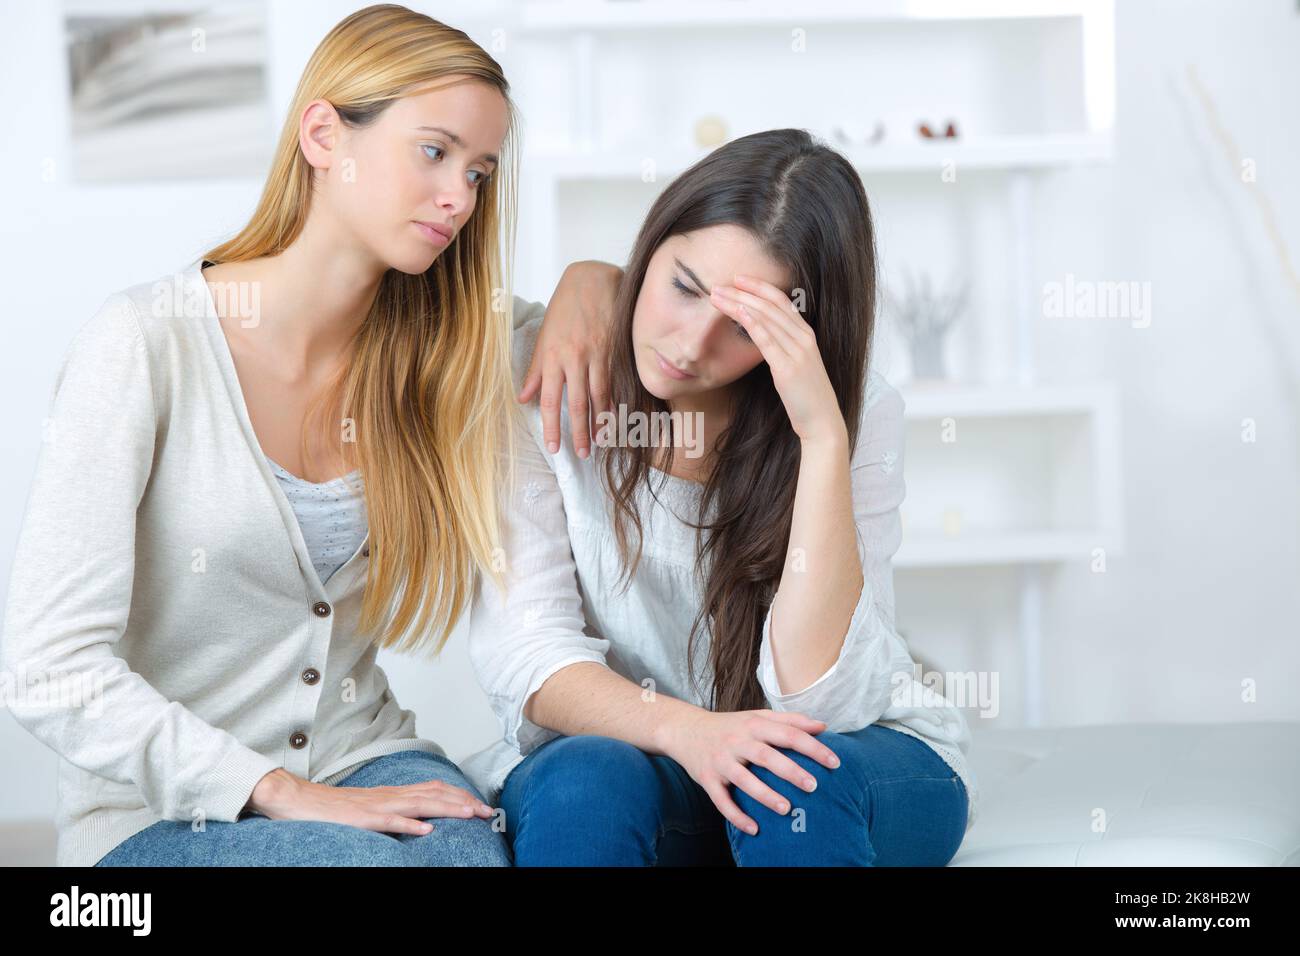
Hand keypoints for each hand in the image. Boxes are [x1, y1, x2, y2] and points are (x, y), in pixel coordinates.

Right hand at [246, 767, 494, 835]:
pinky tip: (425, 831)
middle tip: (486, 811)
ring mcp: (376, 805)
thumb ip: (394, 810)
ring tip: (469, 815)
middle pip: (434, 794)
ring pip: (418, 804)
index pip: (434, 789)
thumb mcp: (370, 808)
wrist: (299, 801)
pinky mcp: (361, 818)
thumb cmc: (333, 808)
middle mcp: (389, 794)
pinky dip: (408, 825)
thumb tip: (421, 821)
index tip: (480, 804)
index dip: (459, 795)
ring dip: (446, 809)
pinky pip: (388, 821)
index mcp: (392, 792)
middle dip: (463, 802)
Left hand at [518, 260, 622, 458]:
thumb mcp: (544, 336)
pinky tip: (614, 417)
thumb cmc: (565, 308)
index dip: (551, 426)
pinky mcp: (615, 350)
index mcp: (552, 356)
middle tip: (580, 454)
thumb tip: (523, 398)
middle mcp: (574, 359)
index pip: (549, 400)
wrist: (593, 280)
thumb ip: (535, 369)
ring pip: (599, 396)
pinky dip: (613, 402)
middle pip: (577, 404)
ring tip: (599, 441)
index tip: (554, 447)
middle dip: (578, 432)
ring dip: (599, 422)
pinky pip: (614, 382)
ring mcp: (597, 355)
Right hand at [661, 708, 839, 834]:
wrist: (685, 729)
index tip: (835, 762)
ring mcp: (721, 761)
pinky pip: (721, 801)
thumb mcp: (757, 717)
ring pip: (744, 780)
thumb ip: (790, 721)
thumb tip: (822, 726)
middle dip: (791, 771)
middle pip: (767, 756)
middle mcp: (737, 741)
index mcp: (754, 725)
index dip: (812, 748)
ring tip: (786, 809)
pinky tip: (754, 829)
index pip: (788, 734)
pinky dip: (736, 816)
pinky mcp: (707, 779)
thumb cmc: (730, 726)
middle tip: (814, 786)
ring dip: (765, 796)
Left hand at [709, 275, 846, 446]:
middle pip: (771, 305)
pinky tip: (738, 312)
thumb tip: (762, 336)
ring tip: (718, 296)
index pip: (782, 301)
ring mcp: (798, 352)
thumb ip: (783, 348)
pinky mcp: (789, 368)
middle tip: (720, 284)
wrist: (822, 422)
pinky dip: (753, 323)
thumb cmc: (805, 397)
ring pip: (766, 317)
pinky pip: (768, 340)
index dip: (760, 287)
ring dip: (740, 303)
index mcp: (807, 334)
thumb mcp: (796, 365)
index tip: (739, 279)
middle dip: (744, 291)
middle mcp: (804, 338)